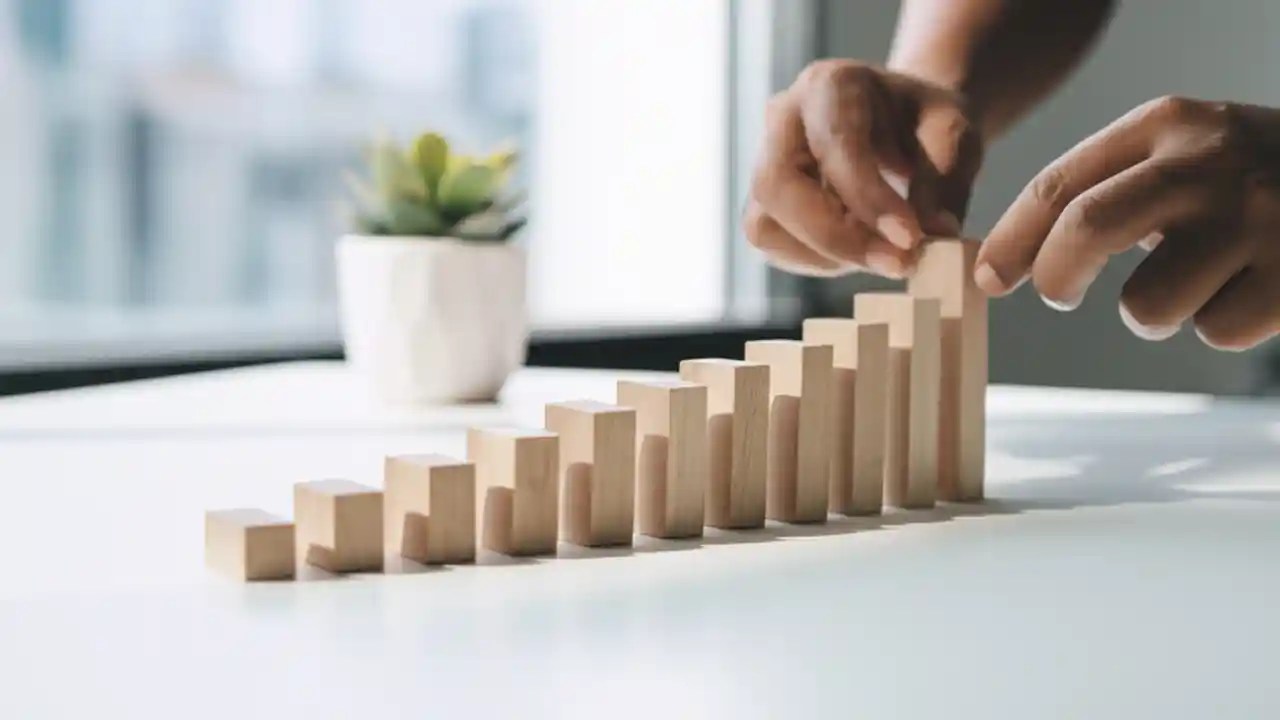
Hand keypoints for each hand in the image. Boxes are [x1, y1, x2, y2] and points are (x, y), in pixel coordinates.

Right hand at [745, 60, 983, 277]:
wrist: (900, 126)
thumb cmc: (922, 122)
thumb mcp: (952, 134)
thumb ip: (943, 181)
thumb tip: (933, 236)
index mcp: (829, 86)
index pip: (834, 143)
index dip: (868, 197)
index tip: (911, 239)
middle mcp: (782, 120)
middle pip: (777, 185)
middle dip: (836, 236)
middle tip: (897, 264)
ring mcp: (763, 163)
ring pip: (766, 224)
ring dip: (828, 255)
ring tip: (886, 254)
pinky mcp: (763, 205)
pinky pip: (773, 245)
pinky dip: (819, 261)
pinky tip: (862, 250)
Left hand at [977, 96, 1279, 349]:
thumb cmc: (1255, 177)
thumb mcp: (1188, 152)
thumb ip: (1112, 187)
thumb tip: (1015, 257)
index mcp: (1169, 124)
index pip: (1060, 184)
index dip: (1012, 239)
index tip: (987, 278)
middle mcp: (1210, 161)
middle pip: (1088, 228)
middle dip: (1054, 275)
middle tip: (1057, 294)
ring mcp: (1256, 218)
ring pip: (1147, 305)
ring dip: (1152, 314)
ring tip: (1193, 284)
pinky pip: (1215, 332)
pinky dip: (1218, 326)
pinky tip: (1252, 289)